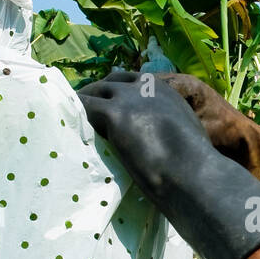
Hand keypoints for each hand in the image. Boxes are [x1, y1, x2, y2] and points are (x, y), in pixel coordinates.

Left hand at [76, 70, 259, 258]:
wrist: (196, 178)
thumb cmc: (197, 172)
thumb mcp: (187, 142)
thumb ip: (173, 136)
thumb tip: (173, 156)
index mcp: (169, 94)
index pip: (134, 81)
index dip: (116, 92)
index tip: (104, 104)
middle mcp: (149, 88)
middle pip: (110, 81)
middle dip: (94, 92)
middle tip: (78, 109)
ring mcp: (130, 99)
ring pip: (92, 92)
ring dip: (79, 104)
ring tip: (63, 120)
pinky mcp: (115, 114)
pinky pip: (83, 108)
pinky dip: (72, 116)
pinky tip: (62, 128)